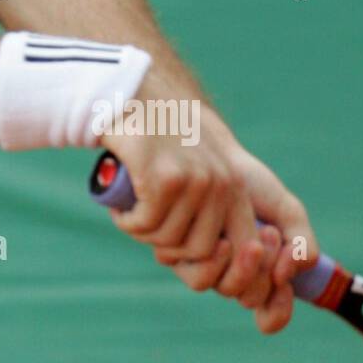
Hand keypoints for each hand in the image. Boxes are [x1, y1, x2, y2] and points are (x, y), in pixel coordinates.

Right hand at [106, 102, 287, 319]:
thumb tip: (212, 259)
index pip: (243, 249)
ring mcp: (196, 181)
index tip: (180, 259)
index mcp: (235, 185)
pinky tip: (119, 206)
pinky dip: (127, 221)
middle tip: (144, 224)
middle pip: (200, 251)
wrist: (126, 96)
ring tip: (130, 209)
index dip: (215, 266)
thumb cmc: (155, 141)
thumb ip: (209, 209)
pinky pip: (145, 225)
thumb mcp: (194, 170)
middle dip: (166, 246)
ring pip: (169, 240)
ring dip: (142, 232)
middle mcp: (222, 184)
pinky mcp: (165, 178)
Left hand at [153, 147, 319, 333]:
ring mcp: (203, 266)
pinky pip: (198, 277)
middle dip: (266, 270)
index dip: (279, 307)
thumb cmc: (251, 184)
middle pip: (249, 296)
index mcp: (258, 271)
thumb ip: (302, 244)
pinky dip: (217, 262)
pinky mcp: (177, 255)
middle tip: (271, 234)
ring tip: (255, 234)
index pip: (271, 311)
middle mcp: (228, 273)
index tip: (285, 282)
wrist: (212, 155)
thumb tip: (286, 277)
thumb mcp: (286, 211)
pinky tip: (223, 238)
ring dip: (245, 267)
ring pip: (225, 289)